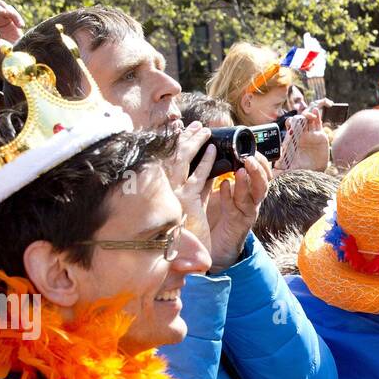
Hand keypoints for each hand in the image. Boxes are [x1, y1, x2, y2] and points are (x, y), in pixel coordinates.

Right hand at [171, 121, 215, 254]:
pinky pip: (198, 176)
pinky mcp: (186, 200)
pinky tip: (213, 150)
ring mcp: (174, 193)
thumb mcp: (194, 202)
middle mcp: (165, 188)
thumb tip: (208, 167)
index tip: (185, 130)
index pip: (171, 160)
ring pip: (183, 160)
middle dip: (185, 138)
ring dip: (194, 142)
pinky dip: (206, 162)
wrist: (183, 254)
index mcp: (165, 188)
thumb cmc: (189, 229)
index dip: (178, 143)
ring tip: (204, 130)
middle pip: (174, 156)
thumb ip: (198, 186)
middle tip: (195, 125)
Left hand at [206, 151, 271, 271]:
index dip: (261, 162)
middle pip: (263, 183)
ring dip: (248, 182)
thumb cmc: (217, 216)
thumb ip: (223, 174)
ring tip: (241, 170)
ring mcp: (247, 213)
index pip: (262, 173)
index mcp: (249, 191)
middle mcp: (252, 201)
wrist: (214, 246)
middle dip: (258, 170)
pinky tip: (224, 185)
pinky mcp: (239, 224)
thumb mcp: (221, 191)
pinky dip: (230, 195)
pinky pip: (237, 208)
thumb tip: (217, 150)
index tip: (253, 149)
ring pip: (254, 196)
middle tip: (250, 158)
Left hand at [280, 108, 329, 171]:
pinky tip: (317, 112)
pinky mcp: (320, 135)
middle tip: (300, 119)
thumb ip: (280, 171)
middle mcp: (301, 135)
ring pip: (308, 120)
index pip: (290, 127)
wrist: (315, 173)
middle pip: (299, 121)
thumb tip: (271, 175)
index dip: (290, 123)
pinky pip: (318, 123)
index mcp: (293, 139)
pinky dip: (318, 116)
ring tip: (310, 115)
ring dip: (308, 115)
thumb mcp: (289, 170)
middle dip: (299, 117)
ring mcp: (310, 134)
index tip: (291, 125)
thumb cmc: (301, 170)